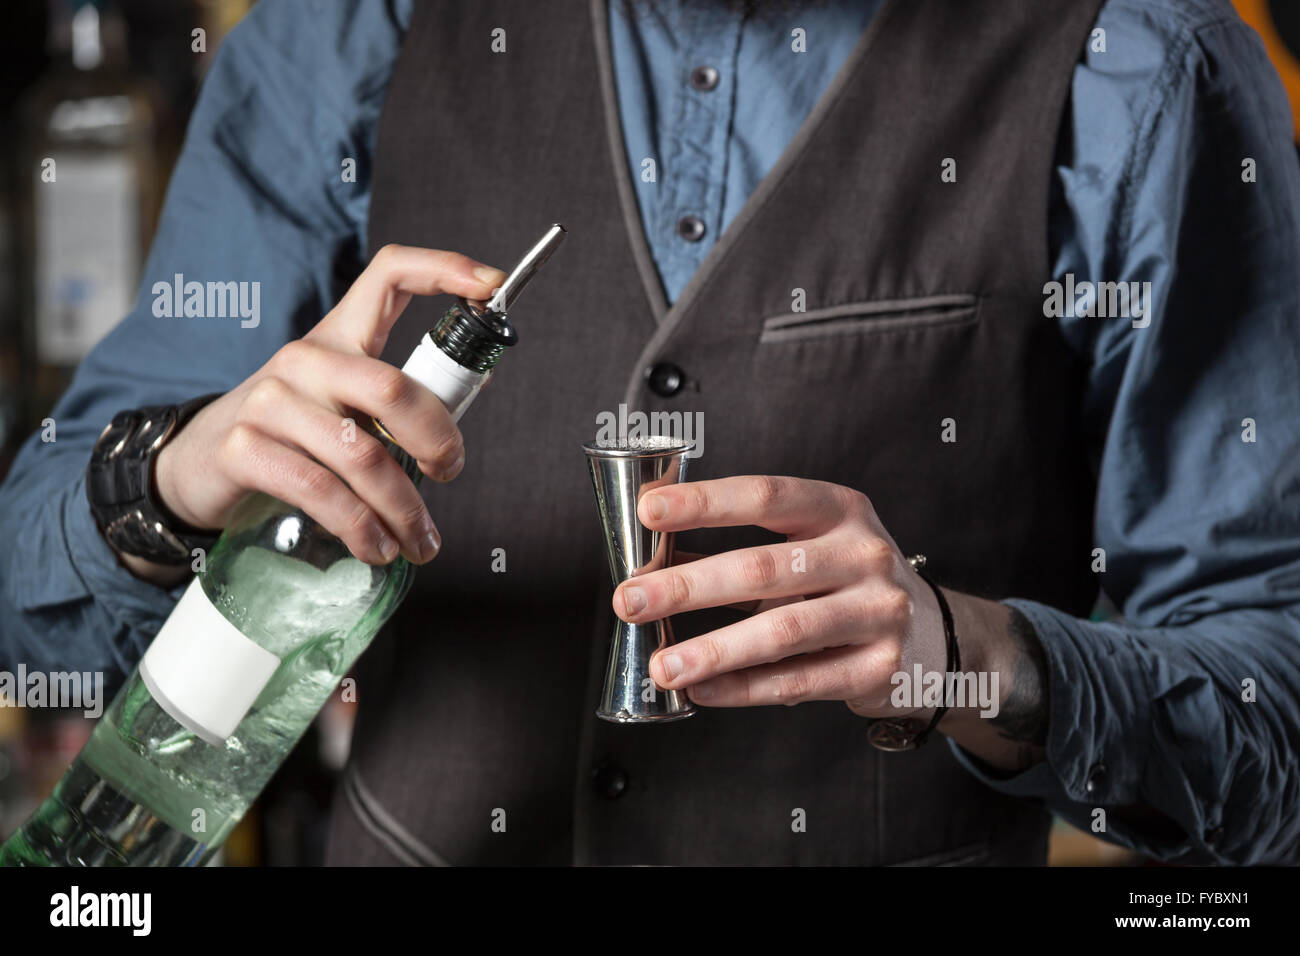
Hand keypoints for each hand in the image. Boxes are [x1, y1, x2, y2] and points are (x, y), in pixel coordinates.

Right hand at [152, 245, 507, 567]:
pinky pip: (321, 493)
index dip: (443, 269)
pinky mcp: (244, 450)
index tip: (490, 285)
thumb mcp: (339, 404)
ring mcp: (270, 403)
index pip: (389, 275)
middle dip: (438, 440)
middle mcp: (305, 360)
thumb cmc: (289, 436)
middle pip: (392, 388)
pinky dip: (361, 529)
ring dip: (403, 510)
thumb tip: (466, 409)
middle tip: (452, 474)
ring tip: (420, 542)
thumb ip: (394, 402)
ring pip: (362, 456)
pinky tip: (376, 547)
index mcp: (338, 336)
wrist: (194, 465)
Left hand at [612, 476, 947, 714]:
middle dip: (687, 586)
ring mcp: (877, 612)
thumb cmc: (847, 583)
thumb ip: (735, 548)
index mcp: (840, 510)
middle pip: (763, 568)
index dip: (705, 502)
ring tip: (662, 664)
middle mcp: (864, 554)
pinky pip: (798, 682)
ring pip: (782, 631)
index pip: (766, 496)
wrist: (932, 639)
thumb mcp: (806, 548)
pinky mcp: (877, 668)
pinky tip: (703, 690)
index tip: (648, 511)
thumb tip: (650, 557)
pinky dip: (743, 688)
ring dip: (712, 649)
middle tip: (630, 601)